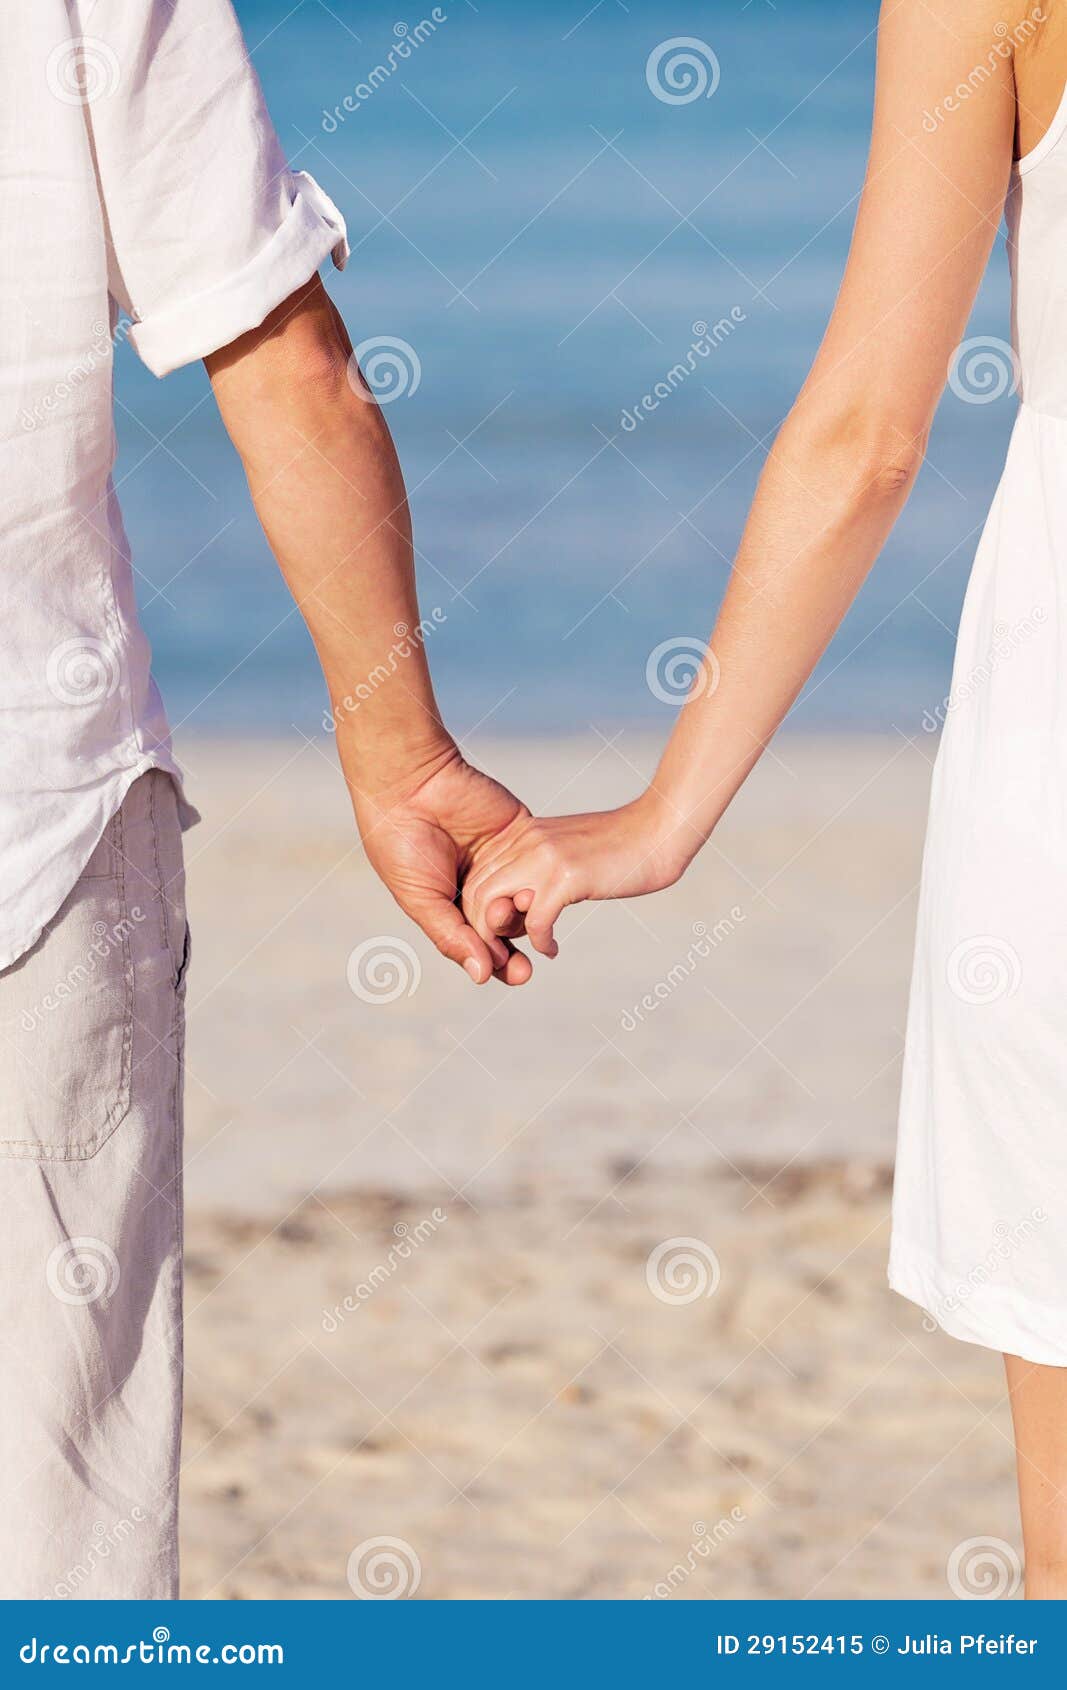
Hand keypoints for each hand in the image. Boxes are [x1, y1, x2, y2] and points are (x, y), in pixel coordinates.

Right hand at [352, 744, 535, 986]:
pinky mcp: (520, 834)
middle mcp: (479, 886)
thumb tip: (481, 975)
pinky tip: (538, 895)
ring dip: (526, 916)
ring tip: (514, 915)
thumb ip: (451, 936)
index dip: (497, 961)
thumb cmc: (402, 843)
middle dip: (515, 947)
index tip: (515, 974)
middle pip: (507, 928)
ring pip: (526, 900)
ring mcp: (502, 860)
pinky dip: (541, 881)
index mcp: (450, 903)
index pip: (479, 943)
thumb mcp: (420, 897)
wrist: (410, 783)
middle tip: (522, 966)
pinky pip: (538, 864)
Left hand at [460, 793, 687, 959]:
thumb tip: (519, 901)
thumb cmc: (619, 847)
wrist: (659, 830)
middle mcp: (525, 841)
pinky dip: (541, 942)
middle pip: (476, 893)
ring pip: (494, 907)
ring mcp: (544, 857)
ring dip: (503, 940)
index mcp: (521, 833)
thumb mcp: (565, 849)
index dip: (478, 912)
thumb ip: (537, 868)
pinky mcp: (567, 876)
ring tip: (522, 955)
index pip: (475, 876)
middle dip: (483, 931)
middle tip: (504, 952)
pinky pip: (536, 922)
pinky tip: (553, 949)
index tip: (500, 934)